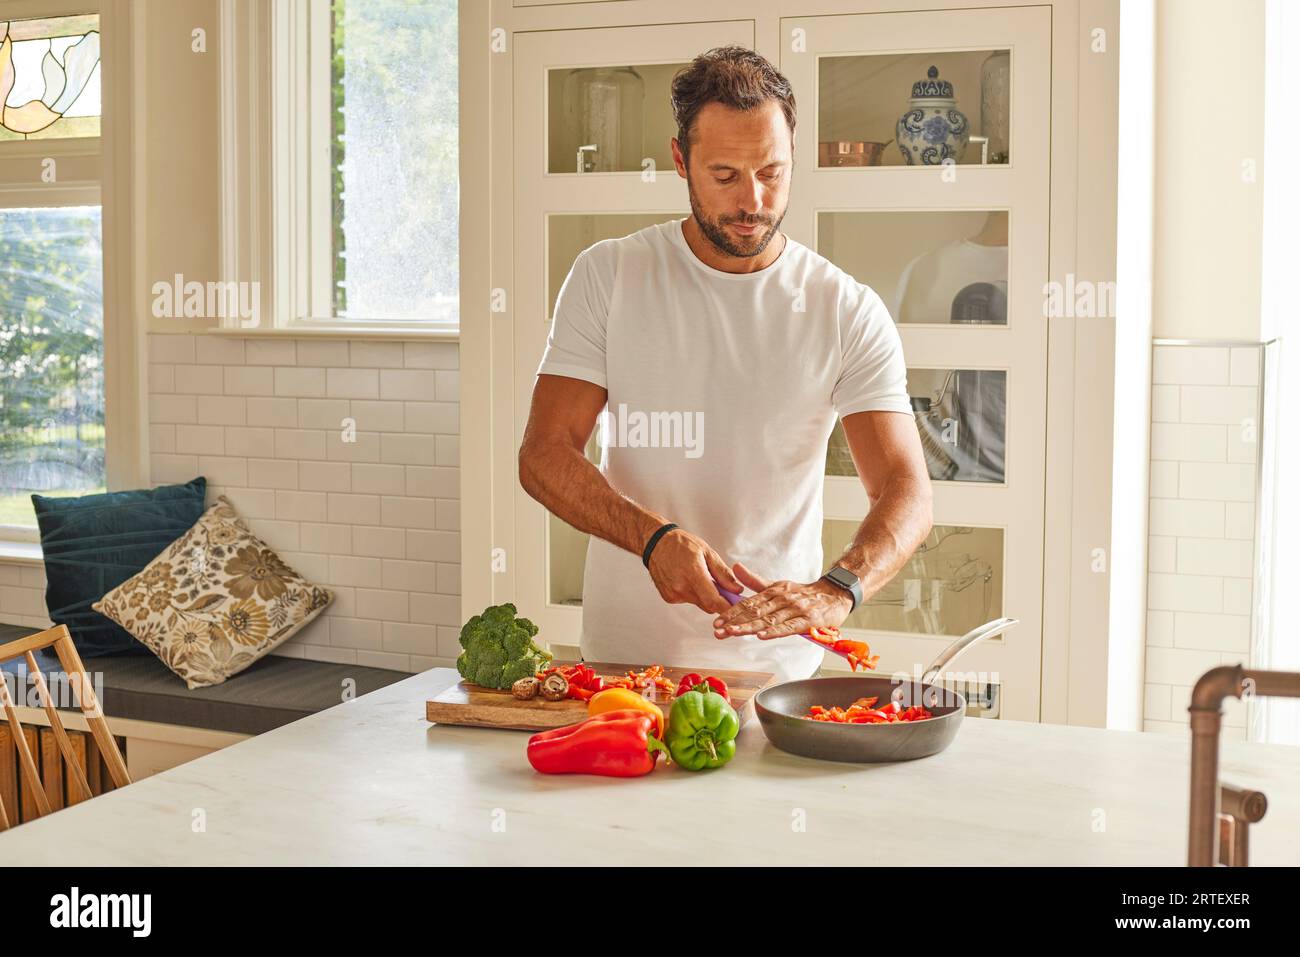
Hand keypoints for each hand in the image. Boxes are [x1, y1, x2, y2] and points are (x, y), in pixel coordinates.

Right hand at [646, 528, 742, 615]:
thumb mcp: (707, 553)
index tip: (735, 606)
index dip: (726, 607)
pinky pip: (688, 601)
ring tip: (699, 578)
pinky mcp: (668, 597)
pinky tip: (686, 580)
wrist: (656, 544)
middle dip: (717, 600)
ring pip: (698, 603)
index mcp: (693, 573)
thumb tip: (736, 589)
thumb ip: (723, 573)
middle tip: (720, 587)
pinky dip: (692, 594)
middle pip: (708, 605)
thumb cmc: (682, 544)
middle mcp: (681, 586)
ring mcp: (673, 594)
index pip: (713, 601)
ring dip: (704, 596)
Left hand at [713, 562, 852, 639]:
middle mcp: (782, 599)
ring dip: (749, 627)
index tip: (716, 621)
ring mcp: (795, 609)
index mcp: (773, 591)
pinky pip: (789, 627)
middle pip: (755, 612)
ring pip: (769, 620)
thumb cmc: (803, 593)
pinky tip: (762, 636)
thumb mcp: (778, 584)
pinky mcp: (808, 620)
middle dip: (735, 622)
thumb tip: (735, 567)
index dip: (731, 612)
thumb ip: (755, 580)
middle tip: (718, 630)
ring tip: (732, 633)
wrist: (834, 594)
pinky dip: (775, 632)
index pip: (749, 603)